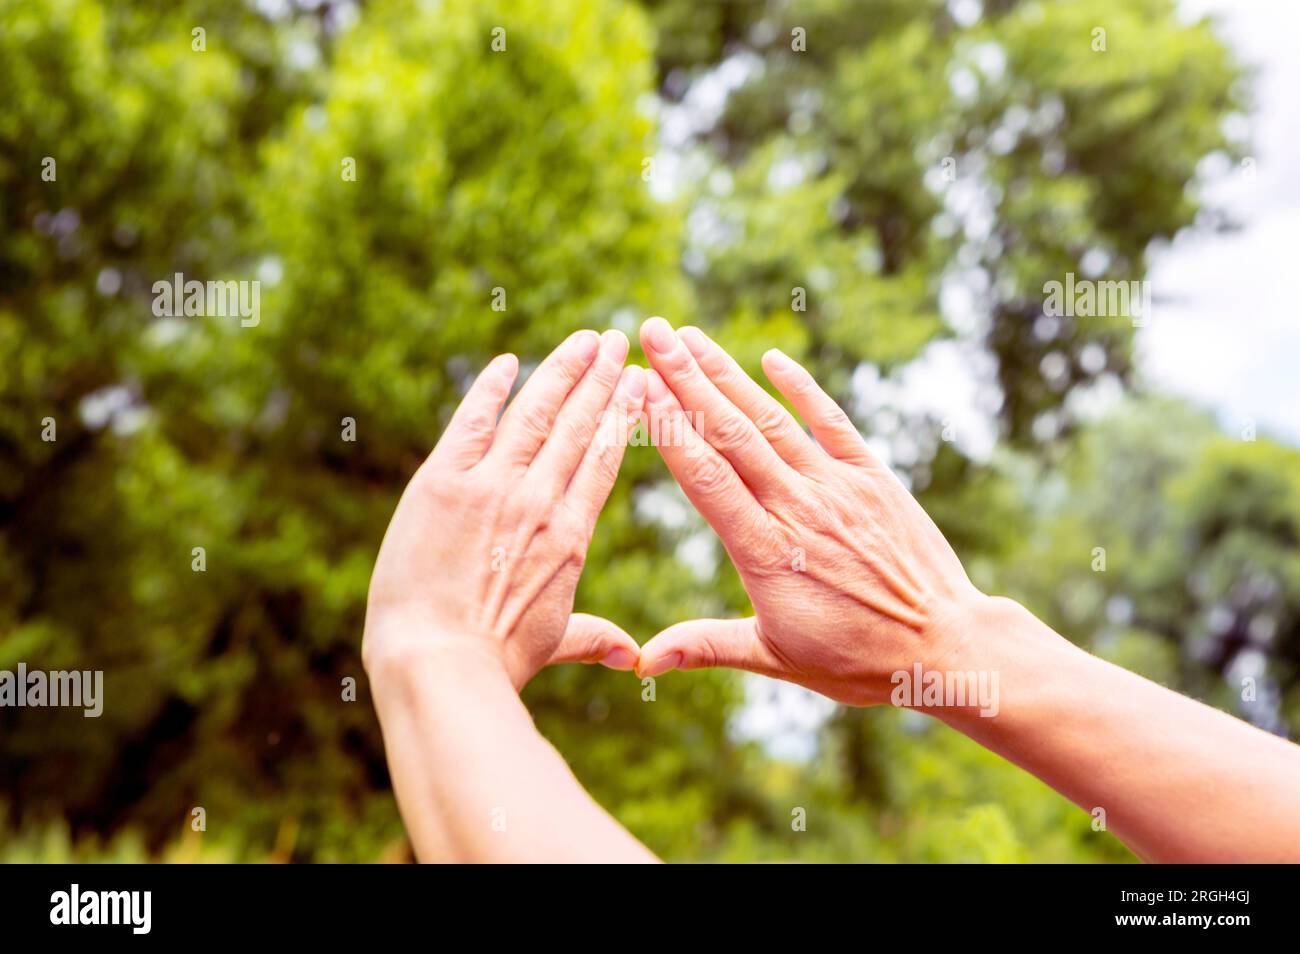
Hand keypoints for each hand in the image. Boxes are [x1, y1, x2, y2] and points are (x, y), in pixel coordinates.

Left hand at [363, 329, 645, 689]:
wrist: (437, 661)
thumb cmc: (496, 659)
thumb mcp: (553, 642)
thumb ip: (596, 638)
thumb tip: (635, 661)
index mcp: (571, 534)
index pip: (604, 457)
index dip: (623, 414)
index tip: (639, 383)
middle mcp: (539, 500)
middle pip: (578, 424)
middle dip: (602, 378)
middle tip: (620, 341)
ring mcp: (492, 485)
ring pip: (535, 412)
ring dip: (563, 370)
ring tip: (586, 339)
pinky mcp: (442, 481)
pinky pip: (472, 421)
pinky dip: (490, 389)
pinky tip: (507, 363)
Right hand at [635, 317, 983, 704]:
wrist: (944, 645)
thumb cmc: (857, 660)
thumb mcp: (774, 658)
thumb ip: (707, 646)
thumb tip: (644, 663)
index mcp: (767, 553)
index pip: (707, 477)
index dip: (671, 427)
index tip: (640, 387)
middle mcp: (799, 508)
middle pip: (732, 433)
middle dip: (687, 380)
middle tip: (652, 335)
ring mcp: (837, 487)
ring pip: (772, 420)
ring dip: (728, 375)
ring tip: (689, 338)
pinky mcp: (873, 477)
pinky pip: (833, 422)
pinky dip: (802, 388)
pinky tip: (772, 359)